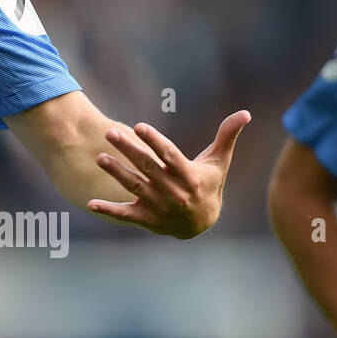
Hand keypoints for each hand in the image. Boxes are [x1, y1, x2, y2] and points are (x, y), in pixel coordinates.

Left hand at [88, 111, 251, 237]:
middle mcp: (173, 191)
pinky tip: (91, 204)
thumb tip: (245, 113)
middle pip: (147, 168)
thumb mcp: (219, 162)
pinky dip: (108, 210)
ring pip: (133, 187)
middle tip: (111, 133)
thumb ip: (227, 137)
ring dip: (116, 172)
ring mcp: (158, 206)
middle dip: (129, 150)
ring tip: (100, 157)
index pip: (170, 156)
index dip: (155, 141)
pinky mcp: (146, 218)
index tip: (140, 126)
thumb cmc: (209, 185)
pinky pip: (125, 214)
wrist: (202, 225)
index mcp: (189, 176)